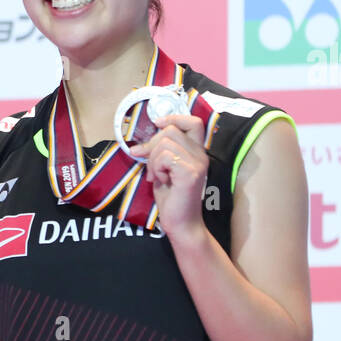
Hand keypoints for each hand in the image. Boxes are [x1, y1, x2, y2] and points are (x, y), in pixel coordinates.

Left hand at [127, 112, 209, 241]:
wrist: (180, 223)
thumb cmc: (172, 198)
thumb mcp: (163, 170)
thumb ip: (159, 153)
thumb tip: (139, 144)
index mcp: (197, 152)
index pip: (193, 121)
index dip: (174, 117)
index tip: (157, 124)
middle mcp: (201, 155)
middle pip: (171, 130)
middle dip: (152, 145)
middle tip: (149, 165)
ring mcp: (197, 163)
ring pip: (165, 143)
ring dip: (153, 160)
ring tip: (158, 176)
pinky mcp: (190, 173)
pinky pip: (165, 157)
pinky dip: (156, 168)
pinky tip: (162, 181)